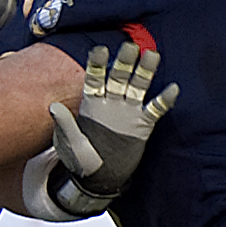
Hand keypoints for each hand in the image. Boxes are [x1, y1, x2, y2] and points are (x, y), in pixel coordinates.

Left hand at [46, 42, 179, 213]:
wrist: (98, 179)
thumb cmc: (80, 160)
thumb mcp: (71, 143)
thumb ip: (65, 124)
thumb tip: (53, 107)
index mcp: (92, 104)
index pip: (94, 79)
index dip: (97, 64)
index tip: (100, 50)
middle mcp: (111, 103)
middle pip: (119, 77)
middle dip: (124, 62)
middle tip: (130, 47)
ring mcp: (128, 112)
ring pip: (138, 86)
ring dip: (145, 72)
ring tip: (152, 55)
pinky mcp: (142, 124)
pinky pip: (155, 109)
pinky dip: (164, 100)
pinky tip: (172, 88)